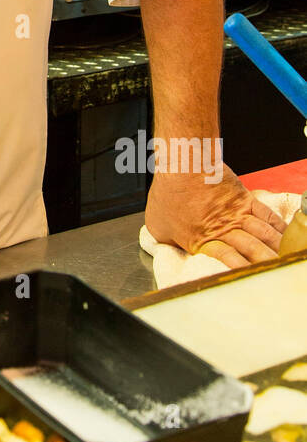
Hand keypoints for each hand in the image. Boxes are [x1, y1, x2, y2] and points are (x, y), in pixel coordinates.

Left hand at [145, 163, 285, 269]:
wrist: (183, 163)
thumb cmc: (168, 191)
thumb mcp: (157, 225)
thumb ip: (168, 242)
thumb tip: (170, 250)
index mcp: (203, 240)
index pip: (228, 262)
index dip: (241, 272)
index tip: (249, 279)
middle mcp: (224, 229)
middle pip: (252, 251)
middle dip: (264, 264)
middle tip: (272, 272)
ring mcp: (237, 214)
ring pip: (263, 235)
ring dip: (275, 249)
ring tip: (281, 259)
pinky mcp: (245, 200)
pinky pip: (267, 216)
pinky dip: (278, 228)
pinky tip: (284, 236)